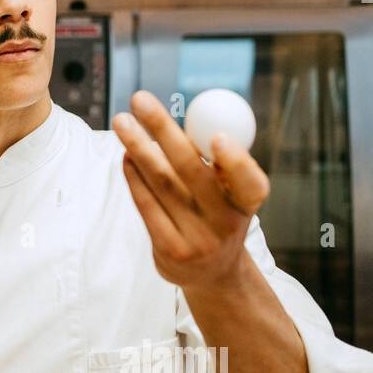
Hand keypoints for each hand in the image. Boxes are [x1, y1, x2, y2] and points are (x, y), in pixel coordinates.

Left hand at [111, 90, 269, 290]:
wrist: (212, 273)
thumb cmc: (218, 214)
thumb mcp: (230, 192)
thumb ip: (217, 161)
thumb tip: (188, 115)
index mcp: (249, 203)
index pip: (250, 182)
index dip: (237, 161)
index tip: (218, 137)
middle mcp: (227, 223)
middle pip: (192, 171)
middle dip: (163, 130)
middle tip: (140, 99)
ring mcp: (199, 241)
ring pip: (162, 185)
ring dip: (138, 148)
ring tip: (122, 121)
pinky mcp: (170, 251)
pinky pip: (147, 206)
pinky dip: (134, 177)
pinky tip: (126, 155)